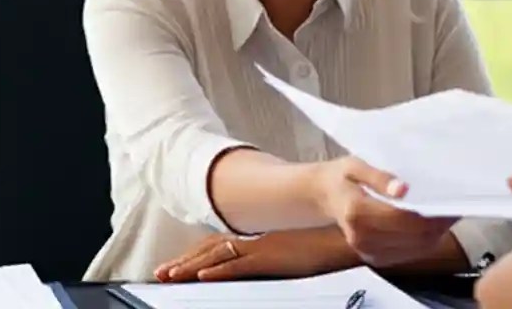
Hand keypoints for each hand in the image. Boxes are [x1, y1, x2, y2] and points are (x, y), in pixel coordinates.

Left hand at [153, 229, 356, 282]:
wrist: (349, 236)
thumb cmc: (330, 244)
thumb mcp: (299, 250)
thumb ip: (282, 252)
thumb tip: (275, 259)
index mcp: (262, 236)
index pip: (221, 243)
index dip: (197, 253)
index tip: (178, 263)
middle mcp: (257, 239)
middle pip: (211, 248)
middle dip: (184, 261)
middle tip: (162, 273)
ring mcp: (262, 247)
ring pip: (217, 257)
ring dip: (190, 267)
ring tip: (169, 276)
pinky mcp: (272, 258)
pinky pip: (238, 265)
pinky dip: (218, 270)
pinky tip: (202, 277)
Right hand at [311, 156, 457, 266]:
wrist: (325, 197)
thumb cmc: (342, 177)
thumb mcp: (355, 165)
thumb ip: (379, 177)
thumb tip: (403, 189)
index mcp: (356, 212)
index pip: (401, 217)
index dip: (428, 211)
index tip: (449, 199)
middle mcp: (361, 237)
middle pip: (412, 235)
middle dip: (437, 222)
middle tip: (456, 206)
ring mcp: (367, 251)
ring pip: (415, 248)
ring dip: (435, 233)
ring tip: (447, 214)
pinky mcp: (375, 258)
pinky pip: (409, 254)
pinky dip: (425, 241)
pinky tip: (432, 226)